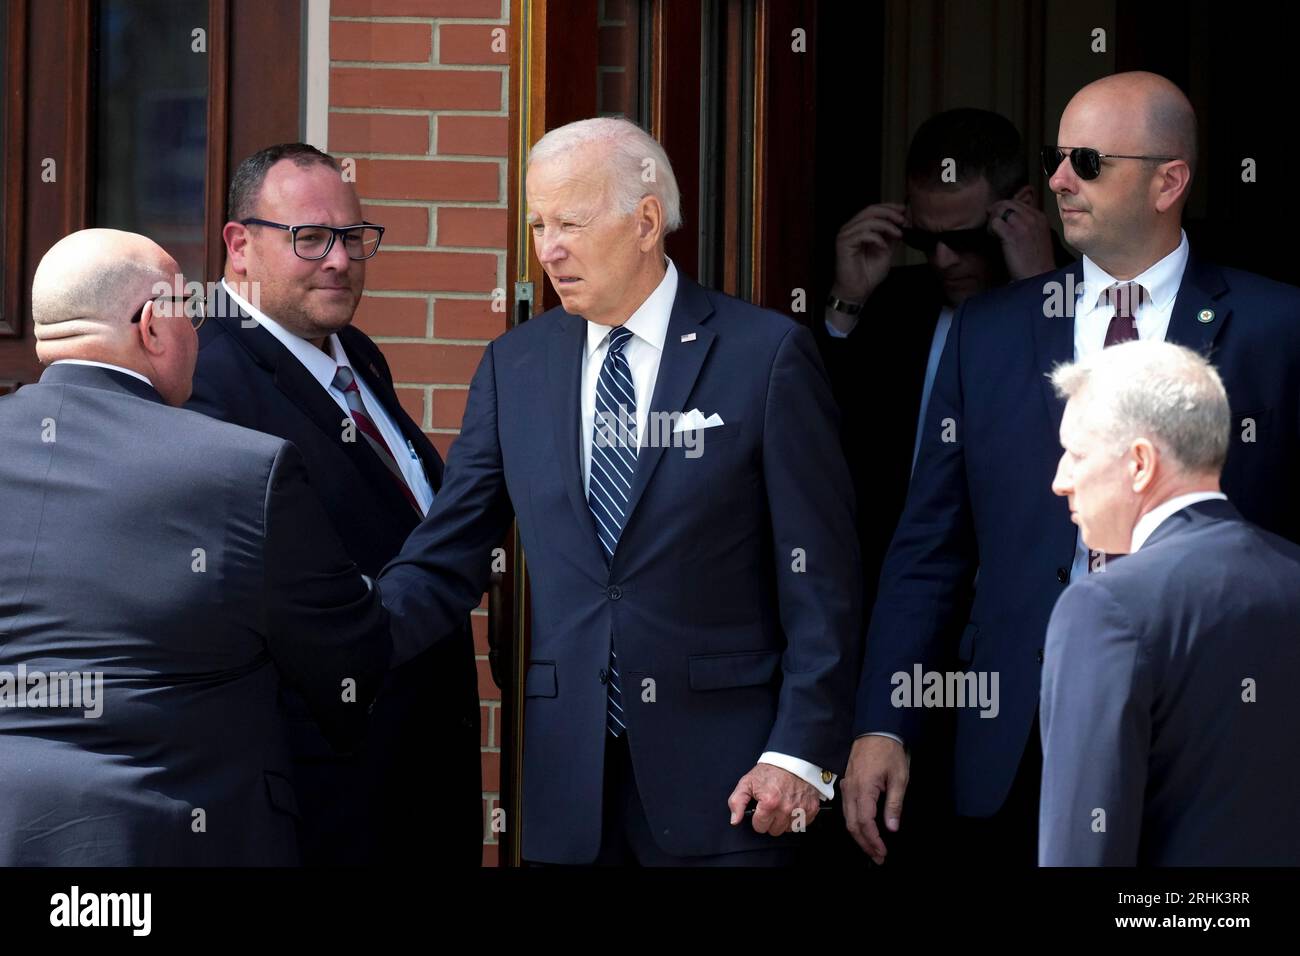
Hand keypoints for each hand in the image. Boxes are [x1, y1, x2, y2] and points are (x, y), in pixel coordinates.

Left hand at [727, 763, 821, 835]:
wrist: (792, 760)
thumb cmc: (770, 771)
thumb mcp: (747, 782)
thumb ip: (737, 802)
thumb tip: (735, 820)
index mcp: (769, 803)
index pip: (760, 827)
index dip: (758, 819)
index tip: (761, 809)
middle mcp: (786, 809)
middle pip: (775, 831)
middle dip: (771, 821)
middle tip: (771, 806)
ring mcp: (800, 809)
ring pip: (788, 829)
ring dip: (784, 821)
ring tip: (782, 805)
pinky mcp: (812, 808)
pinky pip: (802, 824)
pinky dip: (797, 817)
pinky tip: (793, 806)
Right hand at [830, 202, 905, 303]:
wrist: (857, 291)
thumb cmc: (868, 273)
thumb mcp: (886, 250)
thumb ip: (892, 235)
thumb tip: (903, 220)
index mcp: (858, 228)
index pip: (873, 209)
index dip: (890, 207)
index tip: (904, 210)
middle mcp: (850, 228)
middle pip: (870, 210)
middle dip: (890, 213)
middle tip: (903, 221)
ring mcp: (845, 235)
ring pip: (868, 221)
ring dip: (887, 226)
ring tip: (897, 235)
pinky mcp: (843, 244)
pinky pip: (863, 234)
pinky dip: (877, 239)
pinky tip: (884, 247)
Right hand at [841, 734, 908, 863]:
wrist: (876, 730)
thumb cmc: (889, 751)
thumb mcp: (899, 778)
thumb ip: (894, 804)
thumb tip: (891, 827)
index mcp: (863, 789)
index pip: (865, 823)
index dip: (873, 841)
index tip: (882, 852)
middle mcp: (850, 789)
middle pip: (852, 824)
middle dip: (864, 843)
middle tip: (877, 857)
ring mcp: (846, 786)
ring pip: (847, 818)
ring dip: (859, 835)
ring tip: (872, 847)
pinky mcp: (847, 783)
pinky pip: (847, 808)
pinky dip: (855, 823)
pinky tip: (864, 829)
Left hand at [987, 198, 1054, 279]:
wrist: (1038, 276)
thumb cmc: (1036, 260)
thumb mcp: (1038, 236)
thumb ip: (1028, 224)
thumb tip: (1010, 217)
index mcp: (1040, 217)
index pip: (1018, 202)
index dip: (1005, 208)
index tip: (999, 217)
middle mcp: (1033, 218)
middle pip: (1007, 203)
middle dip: (996, 211)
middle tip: (991, 222)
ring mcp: (1023, 225)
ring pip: (1000, 210)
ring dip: (992, 219)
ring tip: (993, 232)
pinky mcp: (1012, 235)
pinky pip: (995, 222)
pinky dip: (990, 228)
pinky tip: (993, 237)